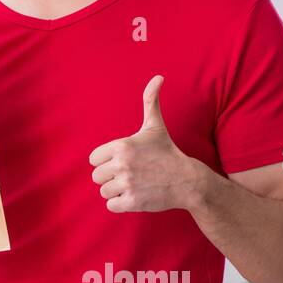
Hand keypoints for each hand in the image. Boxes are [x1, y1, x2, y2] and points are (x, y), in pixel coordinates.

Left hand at [88, 75, 202, 213]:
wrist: (188, 181)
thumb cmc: (167, 152)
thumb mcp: (155, 126)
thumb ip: (150, 101)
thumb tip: (158, 77)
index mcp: (122, 146)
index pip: (94, 159)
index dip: (107, 161)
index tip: (124, 160)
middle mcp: (122, 164)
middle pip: (97, 176)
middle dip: (111, 177)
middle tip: (132, 174)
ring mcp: (127, 184)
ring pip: (104, 191)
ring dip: (116, 191)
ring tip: (135, 184)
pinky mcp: (132, 201)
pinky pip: (111, 205)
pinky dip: (121, 203)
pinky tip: (136, 195)